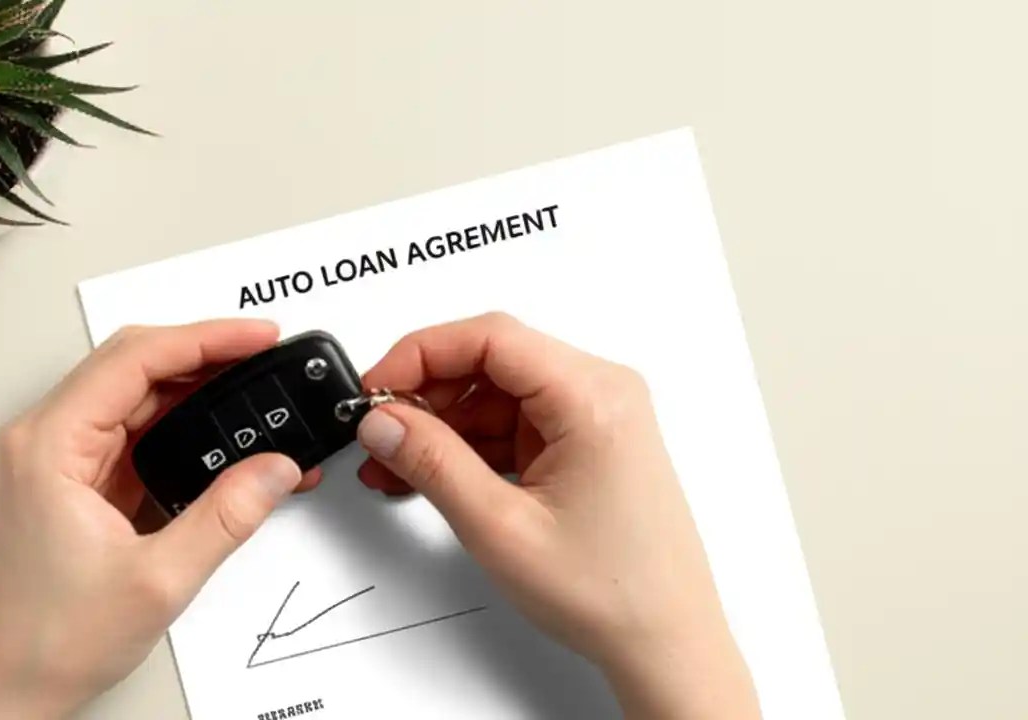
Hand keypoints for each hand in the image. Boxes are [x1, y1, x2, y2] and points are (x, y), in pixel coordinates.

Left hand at [0, 320, 315, 718]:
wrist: (5, 695)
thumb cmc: (46, 643)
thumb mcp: (158, 579)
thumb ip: (227, 517)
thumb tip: (274, 469)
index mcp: (46, 446)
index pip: (134, 358)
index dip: (205, 338)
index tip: (257, 336)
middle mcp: (42, 442)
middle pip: (132, 366)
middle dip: (204, 355)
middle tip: (263, 355)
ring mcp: (53, 462)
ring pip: (133, 398)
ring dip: (193, 393)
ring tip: (251, 394)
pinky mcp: (69, 484)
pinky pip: (129, 435)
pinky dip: (177, 431)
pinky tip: (217, 438)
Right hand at [352, 312, 760, 719]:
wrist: (666, 643)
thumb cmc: (613, 592)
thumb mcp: (501, 528)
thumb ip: (433, 464)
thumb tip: (384, 421)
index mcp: (593, 397)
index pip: (490, 337)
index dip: (421, 353)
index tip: (376, 387)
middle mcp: (601, 394)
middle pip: (492, 361)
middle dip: (427, 394)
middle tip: (379, 431)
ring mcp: (595, 418)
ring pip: (498, 395)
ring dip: (443, 425)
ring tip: (394, 465)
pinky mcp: (586, 444)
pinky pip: (514, 424)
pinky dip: (470, 446)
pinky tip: (431, 474)